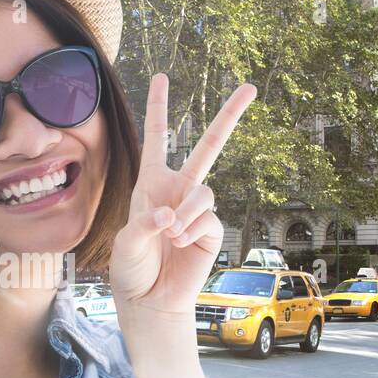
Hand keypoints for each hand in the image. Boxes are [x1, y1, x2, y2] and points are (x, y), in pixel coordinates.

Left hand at [109, 74, 256, 326]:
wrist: (150, 300)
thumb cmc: (131, 268)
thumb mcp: (126, 243)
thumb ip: (145, 224)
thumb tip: (172, 214)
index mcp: (152, 184)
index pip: (157, 139)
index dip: (159, 108)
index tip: (162, 77)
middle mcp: (178, 190)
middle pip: (208, 146)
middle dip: (229, 116)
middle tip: (250, 87)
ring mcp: (197, 209)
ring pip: (204, 191)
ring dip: (187, 212)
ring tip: (171, 234)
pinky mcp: (211, 229)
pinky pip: (208, 218)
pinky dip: (191, 228)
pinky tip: (179, 243)